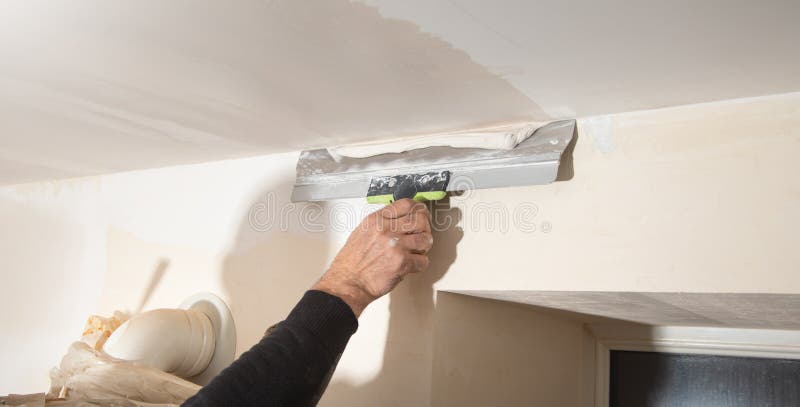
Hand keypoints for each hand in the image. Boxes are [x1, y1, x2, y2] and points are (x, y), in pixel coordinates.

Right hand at [313, 199, 432, 315]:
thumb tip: (400, 219)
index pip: (405, 204)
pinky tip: (412, 265)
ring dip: (424, 246)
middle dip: (424, 227)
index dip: (418, 209)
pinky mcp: (402, 263)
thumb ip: (381, 224)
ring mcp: (395, 246)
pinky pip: (423, 260)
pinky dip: (420, 264)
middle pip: (420, 219)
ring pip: (425, 239)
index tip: (421, 213)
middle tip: (422, 234)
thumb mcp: (362, 232)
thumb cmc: (352, 262)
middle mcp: (386, 230)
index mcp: (376, 220)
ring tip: (417, 251)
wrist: (348, 283)